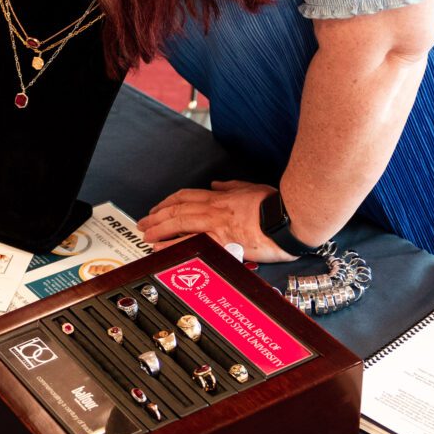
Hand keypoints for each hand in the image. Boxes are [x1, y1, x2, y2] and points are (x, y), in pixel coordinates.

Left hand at [137, 180, 285, 261]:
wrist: (290, 218)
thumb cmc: (276, 204)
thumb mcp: (252, 188)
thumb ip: (231, 187)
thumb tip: (216, 185)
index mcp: (220, 197)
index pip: (186, 196)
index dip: (168, 202)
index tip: (158, 208)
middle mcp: (214, 209)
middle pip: (177, 209)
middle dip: (156, 216)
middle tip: (143, 223)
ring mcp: (216, 225)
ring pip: (179, 223)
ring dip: (159, 229)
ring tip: (146, 235)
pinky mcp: (222, 242)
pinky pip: (191, 242)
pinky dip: (173, 245)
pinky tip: (162, 249)